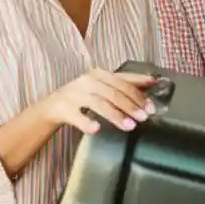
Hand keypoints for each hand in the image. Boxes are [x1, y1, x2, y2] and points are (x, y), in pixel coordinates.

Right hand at [40, 69, 157, 133]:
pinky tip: (96, 129)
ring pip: (98, 103)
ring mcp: (75, 95)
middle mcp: (87, 82)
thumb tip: (152, 82)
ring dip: (116, 115)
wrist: (52, 106)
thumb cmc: (83, 96)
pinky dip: (87, 122)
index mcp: (99, 74)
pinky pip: (77, 116)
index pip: (123, 81)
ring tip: (130, 126)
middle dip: (130, 105)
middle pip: (113, 92)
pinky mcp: (64, 109)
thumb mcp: (102, 87)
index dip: (139, 93)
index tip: (151, 105)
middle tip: (144, 118)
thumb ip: (124, 84)